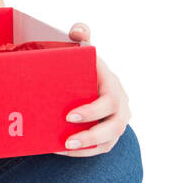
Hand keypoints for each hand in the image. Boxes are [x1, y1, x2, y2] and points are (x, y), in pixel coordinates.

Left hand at [56, 22, 130, 156]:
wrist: (89, 82)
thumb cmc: (85, 67)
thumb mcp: (84, 51)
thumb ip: (80, 36)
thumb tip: (78, 30)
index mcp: (112, 84)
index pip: (109, 100)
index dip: (92, 111)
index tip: (69, 116)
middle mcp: (120, 105)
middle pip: (113, 125)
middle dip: (90, 134)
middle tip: (66, 138)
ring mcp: (117, 122)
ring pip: (108, 140)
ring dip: (87, 146)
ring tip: (63, 147)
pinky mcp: (110, 135)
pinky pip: (101, 148)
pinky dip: (84, 151)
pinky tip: (61, 150)